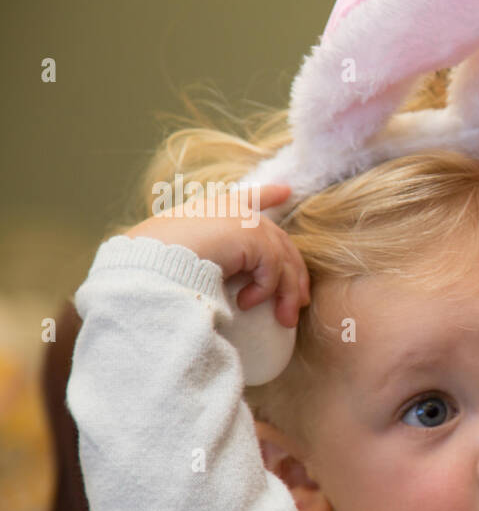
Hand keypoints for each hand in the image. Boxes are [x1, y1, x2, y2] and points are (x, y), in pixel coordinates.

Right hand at [125, 183, 309, 327]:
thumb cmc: (153, 268)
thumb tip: (228, 288)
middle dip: (293, 271)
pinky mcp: (251, 236)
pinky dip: (265, 291)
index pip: (247, 198)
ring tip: (285, 320)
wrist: (147, 265)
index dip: (267, 194)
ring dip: (286, 294)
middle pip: (277, 239)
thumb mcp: (180, 258)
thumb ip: (207, 259)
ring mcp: (243, 220)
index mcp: (210, 210)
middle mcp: (230, 210)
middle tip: (298, 301)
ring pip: (281, 259)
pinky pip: (273, 269)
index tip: (285, 190)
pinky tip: (246, 304)